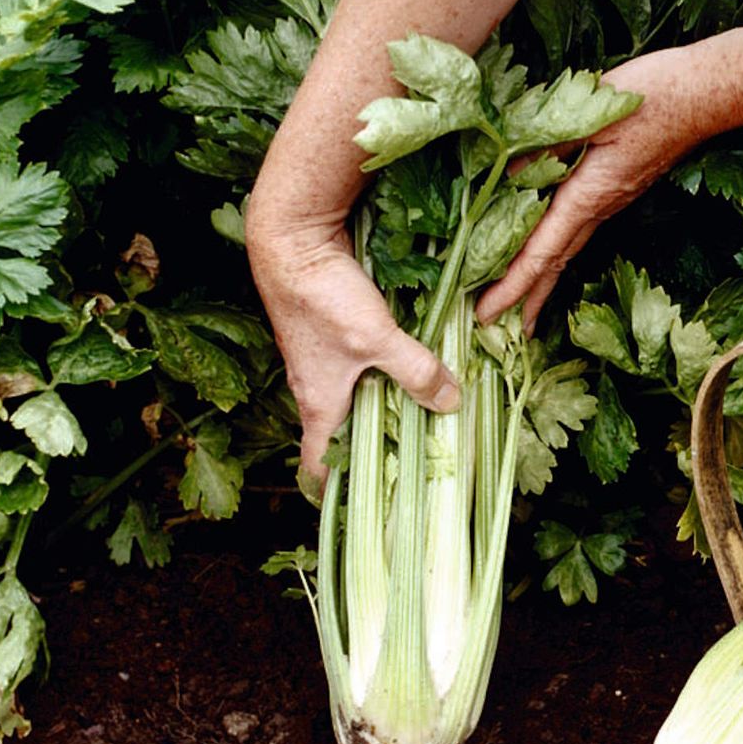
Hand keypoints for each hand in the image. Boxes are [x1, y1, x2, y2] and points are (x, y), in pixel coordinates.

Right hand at [248, 224, 460, 484]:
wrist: (290, 239)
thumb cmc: (324, 296)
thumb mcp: (377, 338)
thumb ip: (416, 371)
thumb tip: (452, 403)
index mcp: (318, 404)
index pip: (317, 466)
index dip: (337, 492)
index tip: (368, 504)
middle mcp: (313, 387)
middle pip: (341, 434)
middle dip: (374, 449)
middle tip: (416, 459)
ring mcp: (318, 359)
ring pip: (350, 398)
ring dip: (381, 408)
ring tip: (422, 415)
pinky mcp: (326, 331)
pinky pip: (352, 367)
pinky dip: (378, 374)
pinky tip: (408, 364)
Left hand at [476, 30, 742, 331]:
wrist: (708, 92)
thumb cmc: (654, 96)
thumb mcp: (590, 112)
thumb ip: (546, 145)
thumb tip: (505, 173)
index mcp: (589, 193)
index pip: (542, 251)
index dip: (512, 285)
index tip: (486, 313)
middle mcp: (601, 206)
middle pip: (556, 263)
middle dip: (527, 299)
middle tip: (499, 329)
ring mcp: (613, 199)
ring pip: (568, 248)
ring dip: (543, 280)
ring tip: (522, 307)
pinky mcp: (619, 187)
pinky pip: (579, 228)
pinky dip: (558, 249)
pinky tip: (552, 250)